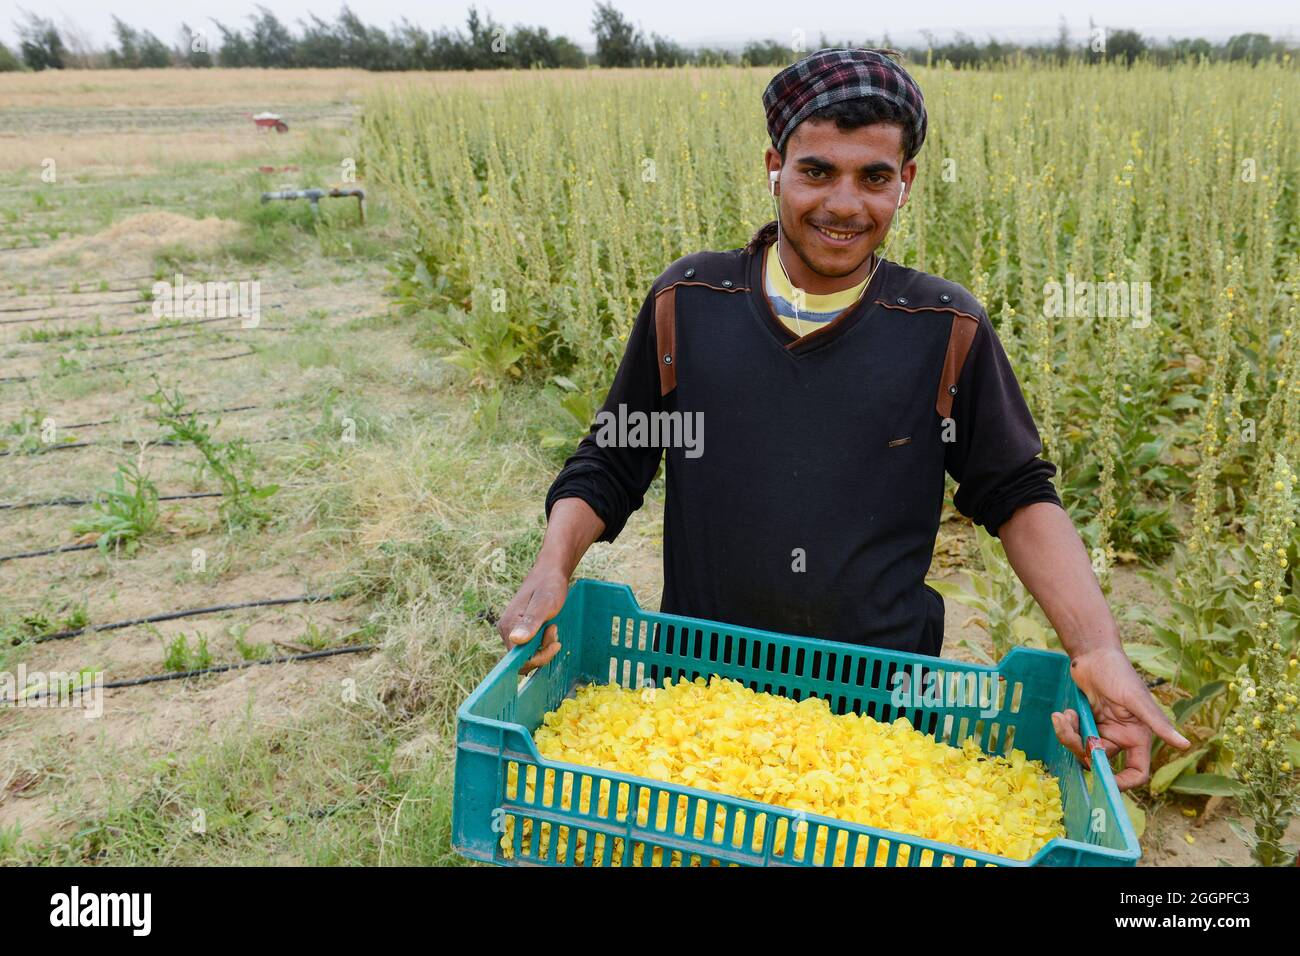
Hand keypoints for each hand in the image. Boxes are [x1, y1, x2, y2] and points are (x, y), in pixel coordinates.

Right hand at [498, 564, 567, 673]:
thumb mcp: (544, 604)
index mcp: (508, 626)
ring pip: (527, 653)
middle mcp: (506, 630)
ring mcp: (512, 630)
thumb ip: (531, 622)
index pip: (518, 659)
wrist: (549, 573)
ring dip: (544, 646)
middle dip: (542, 652)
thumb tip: (516, 640)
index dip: (537, 658)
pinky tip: (550, 628)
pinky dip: (542, 642)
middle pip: (522, 659)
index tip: (554, 644)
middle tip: (554, 631)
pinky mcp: (520, 629)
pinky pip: (530, 646)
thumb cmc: (548, 586)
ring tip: (553, 627)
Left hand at [1051, 646, 1190, 790]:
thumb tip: (1185, 745)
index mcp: (1138, 736)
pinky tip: (1063, 713)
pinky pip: (1074, 736)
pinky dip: (1065, 727)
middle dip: (1081, 748)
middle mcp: (1121, 737)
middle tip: (1069, 729)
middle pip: (1100, 761)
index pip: (1136, 772)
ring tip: (1062, 716)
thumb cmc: (1118, 673)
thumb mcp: (1135, 699)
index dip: (1123, 783)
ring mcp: (1102, 731)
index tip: (1104, 781)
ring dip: (1069, 736)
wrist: (1093, 655)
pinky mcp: (1087, 722)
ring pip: (1083, 750)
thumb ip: (1157, 723)